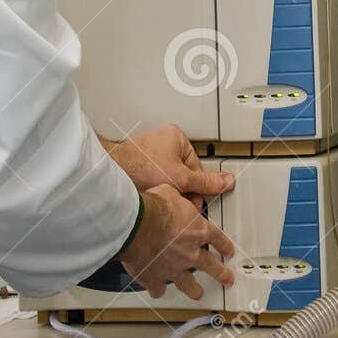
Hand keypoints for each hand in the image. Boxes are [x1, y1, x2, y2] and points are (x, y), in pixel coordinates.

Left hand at [106, 123, 233, 203]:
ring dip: (168, 190)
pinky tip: (150, 194)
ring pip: (169, 178)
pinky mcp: (139, 164)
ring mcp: (149, 152)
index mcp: (177, 137)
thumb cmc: (140, 167)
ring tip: (160, 195)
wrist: (112, 172)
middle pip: (183, 173)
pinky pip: (155, 179)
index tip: (193, 200)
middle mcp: (163, 141)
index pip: (197, 166)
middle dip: (181, 190)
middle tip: (176, 200)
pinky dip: (155, 188)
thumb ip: (205, 182)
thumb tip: (225, 181)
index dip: (196, 187)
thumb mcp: (181, 178)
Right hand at [119, 185, 236, 299]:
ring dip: (194, 290)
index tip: (229, 252)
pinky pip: (159, 288)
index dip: (225, 246)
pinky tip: (158, 291)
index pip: (218, 239)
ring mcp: (174, 268)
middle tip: (227, 279)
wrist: (135, 226)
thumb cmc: (153, 208)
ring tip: (198, 293)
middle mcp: (190, 253)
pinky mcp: (155, 278)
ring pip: (189, 284)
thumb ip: (180, 197)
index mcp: (198, 231)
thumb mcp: (172, 192)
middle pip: (211, 266)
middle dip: (221, 274)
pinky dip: (157, 289)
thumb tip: (182, 193)